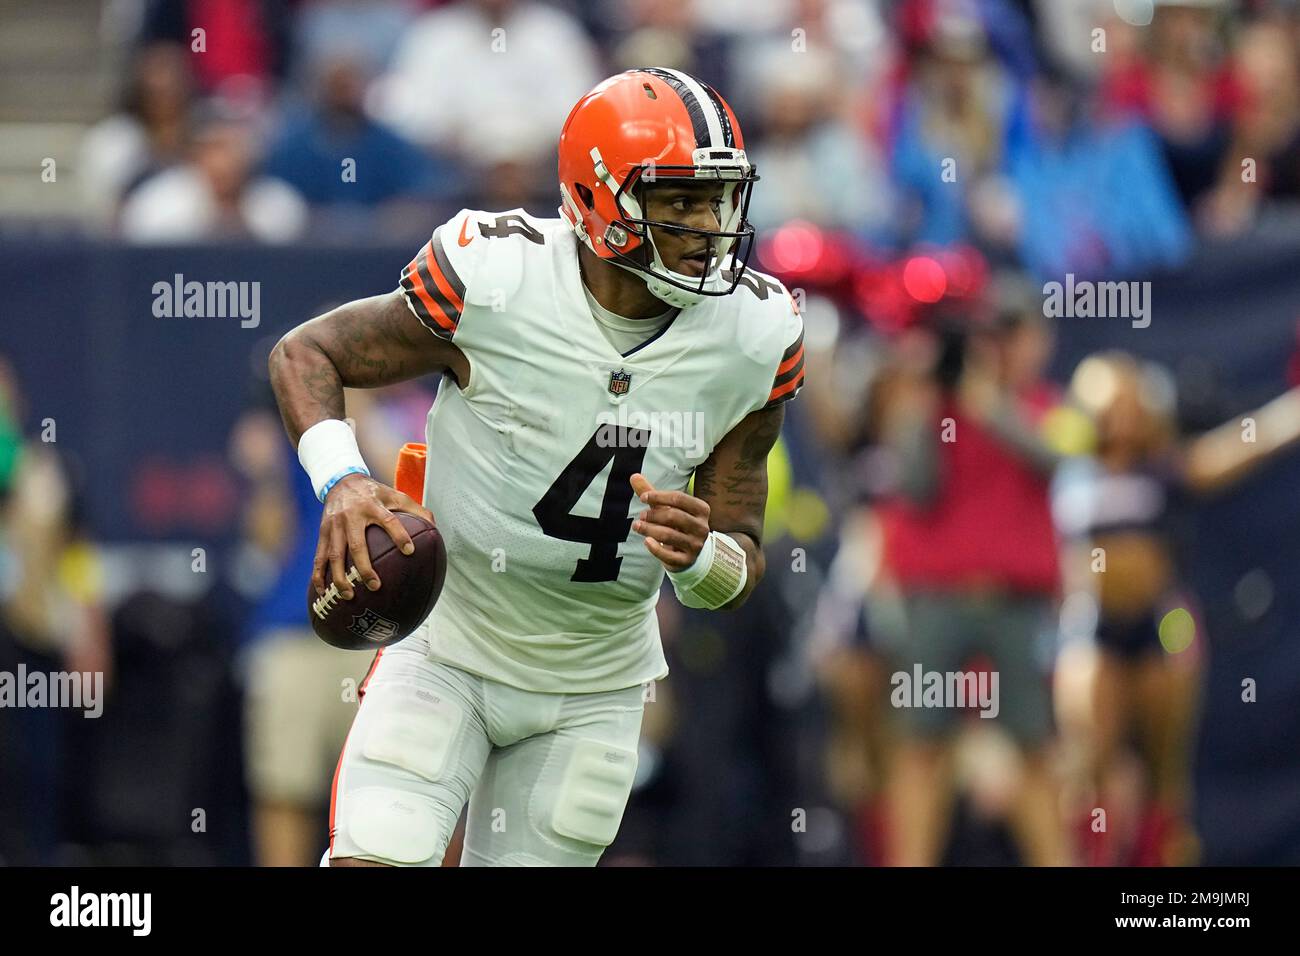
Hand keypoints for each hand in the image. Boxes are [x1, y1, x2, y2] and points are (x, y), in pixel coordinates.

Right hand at [313, 473, 435, 597]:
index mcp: (373, 506)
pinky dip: (319, 576)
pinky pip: (319, 557)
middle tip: (375, 586)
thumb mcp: (395, 495)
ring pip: (335, 555)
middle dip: (365, 568)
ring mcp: (335, 526)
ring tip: (350, 596)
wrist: (340, 481)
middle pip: (357, 545)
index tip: (410, 551)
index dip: (399, 535)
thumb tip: (435, 528)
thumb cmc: (374, 493)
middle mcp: (352, 516)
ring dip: (340, 578)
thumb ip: (416, 510)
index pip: (389, 521)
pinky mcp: (323, 533)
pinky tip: (323, 593)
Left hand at [629, 473, 709, 571]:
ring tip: (637, 526)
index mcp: (701, 509)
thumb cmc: (676, 524)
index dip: (658, 496)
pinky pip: (669, 555)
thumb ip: (651, 493)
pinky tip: (646, 541)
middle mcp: (702, 527)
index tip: (643, 498)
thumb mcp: (666, 507)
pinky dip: (655, 548)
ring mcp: (696, 545)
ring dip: (649, 529)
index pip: (679, 498)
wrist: (688, 553)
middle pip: (674, 516)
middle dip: (653, 515)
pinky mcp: (686, 560)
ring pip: (669, 535)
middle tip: (641, 515)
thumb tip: (634, 476)